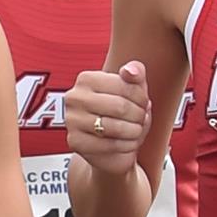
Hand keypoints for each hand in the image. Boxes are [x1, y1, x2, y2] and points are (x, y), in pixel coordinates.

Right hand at [66, 61, 153, 175]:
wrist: (109, 145)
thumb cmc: (121, 114)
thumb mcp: (132, 90)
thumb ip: (135, 73)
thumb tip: (130, 71)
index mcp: (86, 79)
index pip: (125, 85)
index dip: (142, 97)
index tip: (144, 104)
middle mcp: (74, 98)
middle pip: (120, 107)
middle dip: (139, 116)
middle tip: (141, 119)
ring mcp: (72, 120)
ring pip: (116, 127)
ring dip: (135, 131)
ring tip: (136, 130)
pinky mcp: (75, 142)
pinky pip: (111, 144)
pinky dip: (127, 145)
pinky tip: (127, 142)